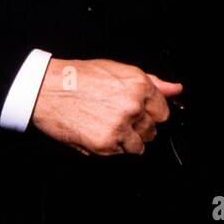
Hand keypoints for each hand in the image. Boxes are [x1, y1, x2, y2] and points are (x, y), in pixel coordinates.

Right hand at [30, 57, 182, 155]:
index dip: (151, 113)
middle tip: (117, 117)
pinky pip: (119, 153)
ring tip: (107, 125)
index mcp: (139, 85)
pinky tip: (97, 131)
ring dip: (127, 140)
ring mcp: (120, 127)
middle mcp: (133, 106)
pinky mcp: (106, 144)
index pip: (163, 111)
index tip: (141, 113)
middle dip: (139, 126)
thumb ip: (152, 82)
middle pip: (152, 129)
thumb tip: (176, 89)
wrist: (47, 90)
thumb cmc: (79, 78)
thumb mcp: (118, 70)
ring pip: (139, 144)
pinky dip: (111, 147)